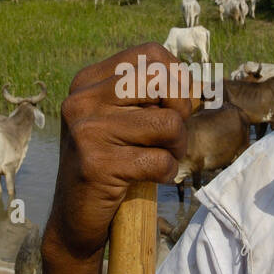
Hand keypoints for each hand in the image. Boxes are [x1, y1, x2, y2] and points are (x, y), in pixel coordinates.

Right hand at [34, 43, 192, 273]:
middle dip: (181, 110)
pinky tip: (149, 179)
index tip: (175, 105)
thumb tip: (198, 87)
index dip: (177, 77)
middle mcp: (82, 100)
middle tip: (171, 136)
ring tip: (159, 160)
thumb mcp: (121, 120)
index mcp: (87, 82)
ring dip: (176, 148)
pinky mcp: (96, 165)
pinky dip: (166, 173)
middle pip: (162, 81)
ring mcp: (86, 131)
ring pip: (169, 123)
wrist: (74, 219)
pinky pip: (160, 161)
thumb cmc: (109, 164)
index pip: (151, 54)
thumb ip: (150, 97)